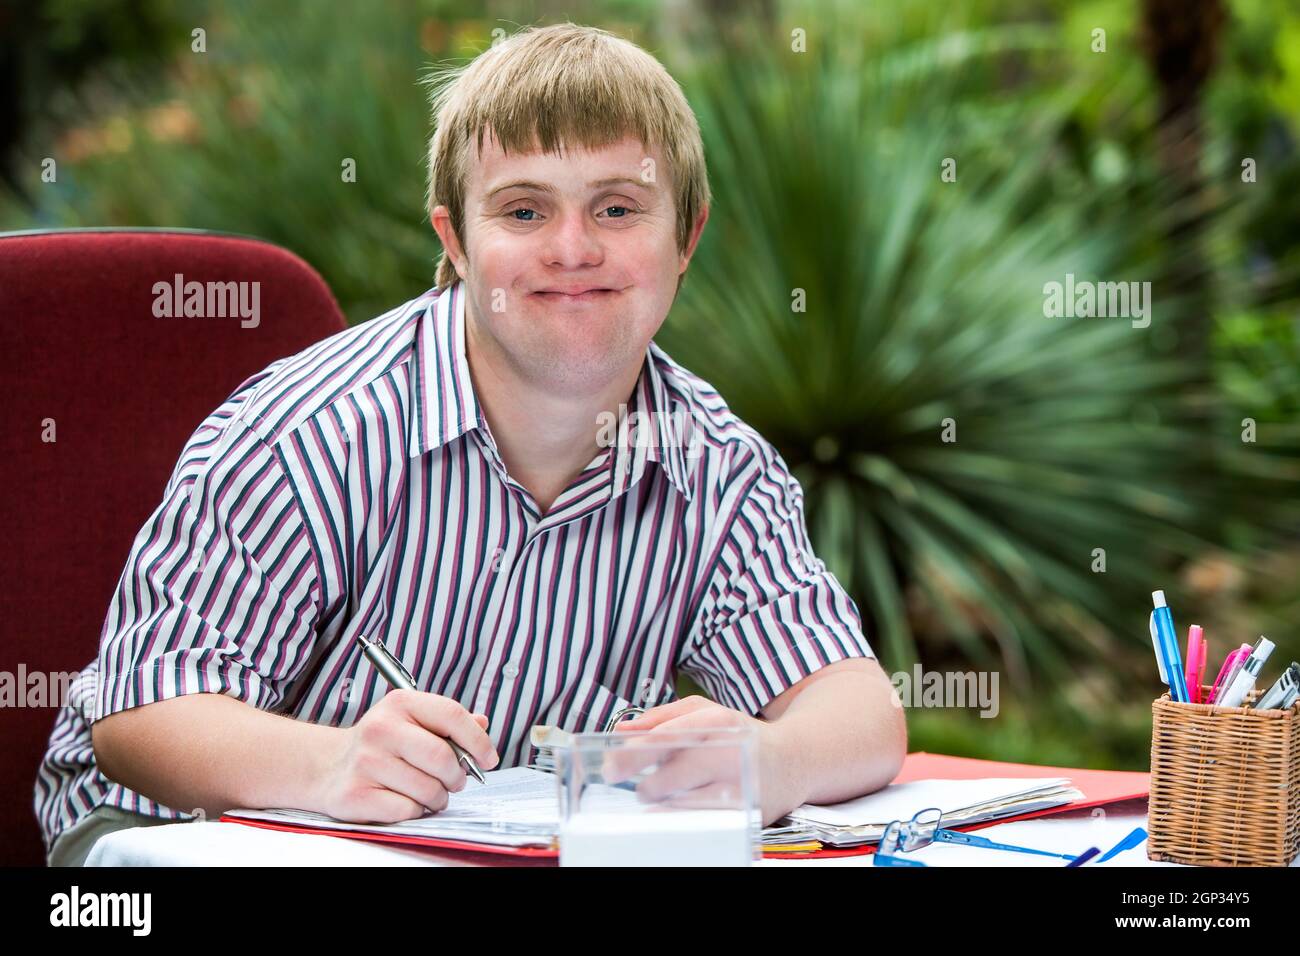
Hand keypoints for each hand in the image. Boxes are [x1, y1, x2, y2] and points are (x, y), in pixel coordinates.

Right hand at [315, 689, 498, 822]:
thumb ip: (448, 722)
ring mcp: (365, 762)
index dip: (478, 740)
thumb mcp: (411, 720)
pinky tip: (404, 800)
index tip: (488, 758)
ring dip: (437, 797)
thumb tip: (482, 724)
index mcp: (400, 703)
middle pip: (442, 757)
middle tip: (455, 781)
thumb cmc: (380, 744)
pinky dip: (414, 811)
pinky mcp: (355, 794)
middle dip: (457, 776)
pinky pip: (407, 810)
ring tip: (427, 792)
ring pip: (428, 789)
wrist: (327, 765)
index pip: (452, 715)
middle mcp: (381, 728)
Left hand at [610, 695, 803, 826]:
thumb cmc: (742, 734)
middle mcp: (730, 751)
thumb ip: (662, 717)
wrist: (797, 759)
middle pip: (673, 775)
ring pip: (685, 802)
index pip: (669, 737)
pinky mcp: (747, 812)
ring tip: (660, 794)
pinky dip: (682, 818)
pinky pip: (703, 820)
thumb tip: (621, 730)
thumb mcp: (707, 713)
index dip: (635, 753)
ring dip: (663, 802)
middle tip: (642, 787)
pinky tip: (674, 812)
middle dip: (647, 785)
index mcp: (717, 722)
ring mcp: (740, 784)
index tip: (612, 764)